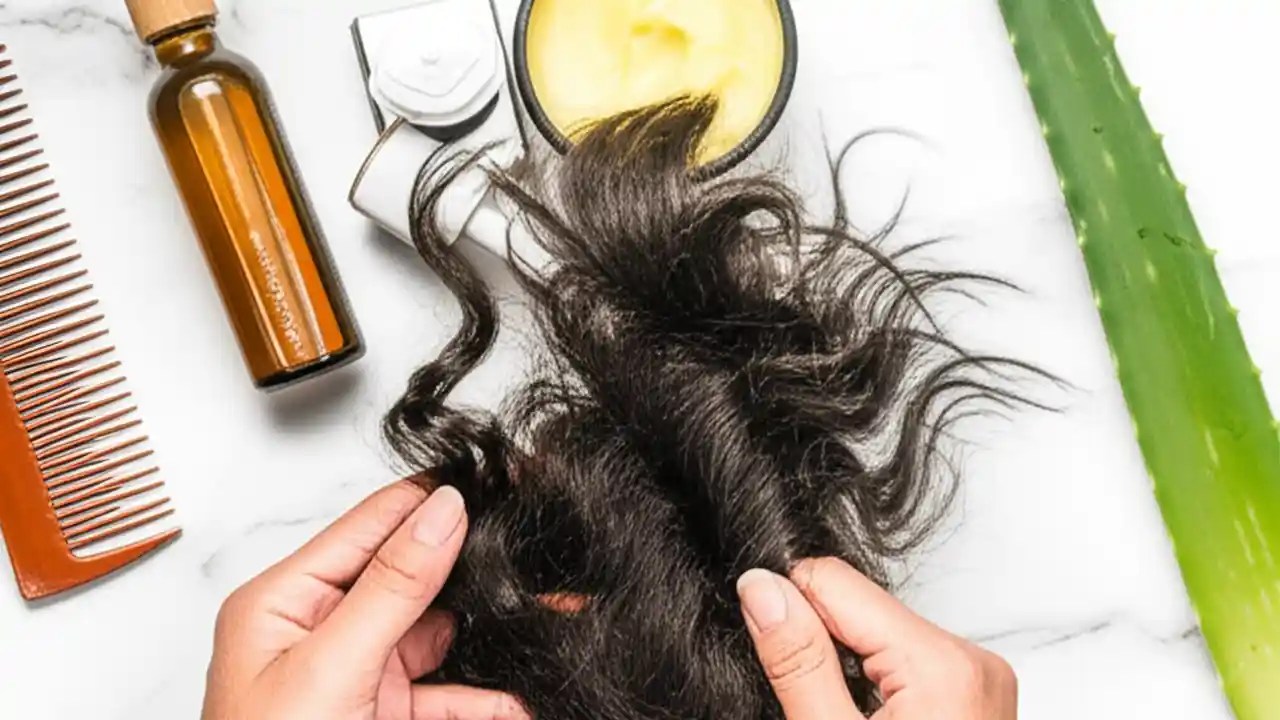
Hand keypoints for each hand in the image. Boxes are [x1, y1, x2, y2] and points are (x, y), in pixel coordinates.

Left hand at [202, 481, 528, 719]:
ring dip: (490, 637)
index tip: (500, 477)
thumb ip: (393, 588)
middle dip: (477, 570)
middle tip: (537, 552)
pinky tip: (522, 697)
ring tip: (548, 614)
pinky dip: (487, 701)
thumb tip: (442, 511)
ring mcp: (355, 677)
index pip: (372, 525)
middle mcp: (320, 631)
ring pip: (440, 637)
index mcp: (285, 601)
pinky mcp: (384, 718)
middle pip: (413, 576)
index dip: (435, 498)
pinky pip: (448, 698)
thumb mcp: (330, 669)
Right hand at [737, 557, 1016, 718]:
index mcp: (942, 665)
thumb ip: (798, 663)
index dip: (786, 610)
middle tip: (808, 706)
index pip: (833, 582)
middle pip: (859, 609)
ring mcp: (982, 681)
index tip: (763, 646)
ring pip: (880, 635)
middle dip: (821, 647)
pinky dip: (876, 687)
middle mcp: (973, 661)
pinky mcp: (977, 698)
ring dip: (847, 669)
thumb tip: (760, 587)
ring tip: (840, 719)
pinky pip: (908, 663)